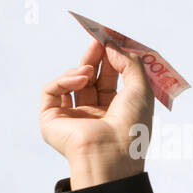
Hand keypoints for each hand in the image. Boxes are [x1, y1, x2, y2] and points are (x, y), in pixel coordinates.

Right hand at [40, 37, 154, 187]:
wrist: (111, 152)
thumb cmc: (131, 126)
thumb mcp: (141, 88)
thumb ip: (130, 62)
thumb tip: (113, 46)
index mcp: (114, 112)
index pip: (109, 79)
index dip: (109, 59)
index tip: (109, 40)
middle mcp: (92, 115)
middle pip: (89, 78)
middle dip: (94, 58)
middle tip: (97, 41)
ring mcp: (71, 117)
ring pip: (70, 82)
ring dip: (81, 69)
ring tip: (89, 70)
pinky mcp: (51, 119)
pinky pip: (52, 90)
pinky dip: (64, 80)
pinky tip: (80, 79)